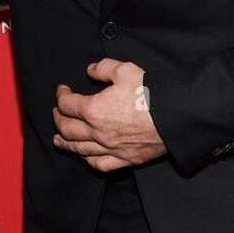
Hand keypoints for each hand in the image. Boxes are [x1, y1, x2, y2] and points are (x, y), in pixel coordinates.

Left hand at [52, 58, 167, 172]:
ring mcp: (111, 148)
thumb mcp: (125, 70)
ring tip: (58, 139)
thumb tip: (91, 70)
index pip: (67, 104)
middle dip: (58, 119)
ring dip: (65, 142)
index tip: (62, 90)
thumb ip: (103, 68)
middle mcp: (98, 132)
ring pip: (79, 149)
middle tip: (57, 113)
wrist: (176, 116)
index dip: (61, 95)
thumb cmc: (151, 94)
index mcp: (95, 110)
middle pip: (67, 129)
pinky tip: (84, 156)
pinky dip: (88, 160)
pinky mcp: (125, 159)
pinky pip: (100, 164)